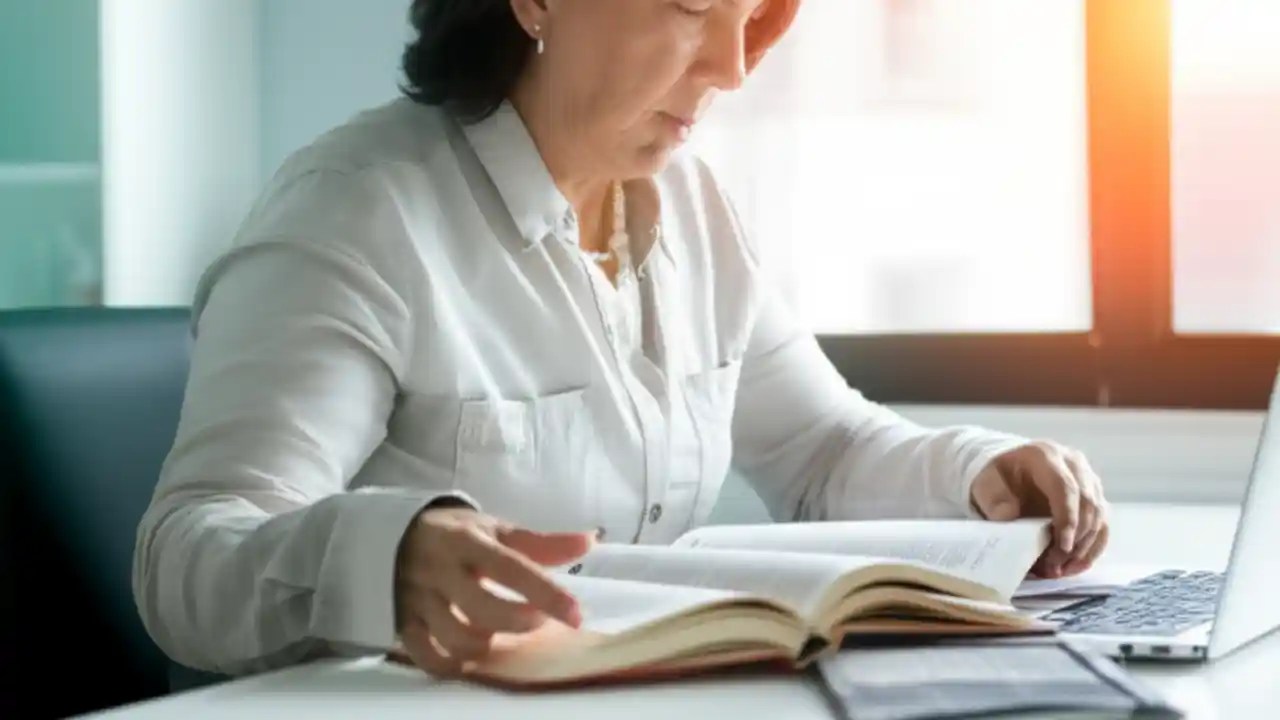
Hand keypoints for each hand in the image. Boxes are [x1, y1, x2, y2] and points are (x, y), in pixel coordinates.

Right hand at [394, 505, 593, 676]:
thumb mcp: (495, 530)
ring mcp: (417, 599)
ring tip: (500, 633)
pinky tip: (471, 653)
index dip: (546, 594)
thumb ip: (541, 543)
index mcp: (466, 541)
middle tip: (537, 618)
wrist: (391, 535)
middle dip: (521, 622)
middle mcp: (439, 570)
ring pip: (456, 638)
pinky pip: (427, 657)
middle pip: (484, 610)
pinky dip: (454, 664)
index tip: (576, 615)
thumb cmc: (455, 534)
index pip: (511, 569)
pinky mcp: (402, 622)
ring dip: (488, 643)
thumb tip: (589, 542)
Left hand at [970, 441, 1109, 578]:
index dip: (1068, 519)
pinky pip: (1103, 524)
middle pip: (1088, 504)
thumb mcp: (986, 483)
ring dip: (1085, 547)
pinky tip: (1076, 565)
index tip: (1062, 547)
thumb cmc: (999, 477)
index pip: (1066, 488)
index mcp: (1046, 455)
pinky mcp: (1095, 497)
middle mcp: (1074, 463)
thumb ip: (994, 499)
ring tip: (1062, 569)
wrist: (1009, 470)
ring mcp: (1089, 480)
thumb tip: (1008, 516)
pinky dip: (1092, 548)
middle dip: (1076, 540)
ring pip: (1099, 516)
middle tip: (1056, 566)